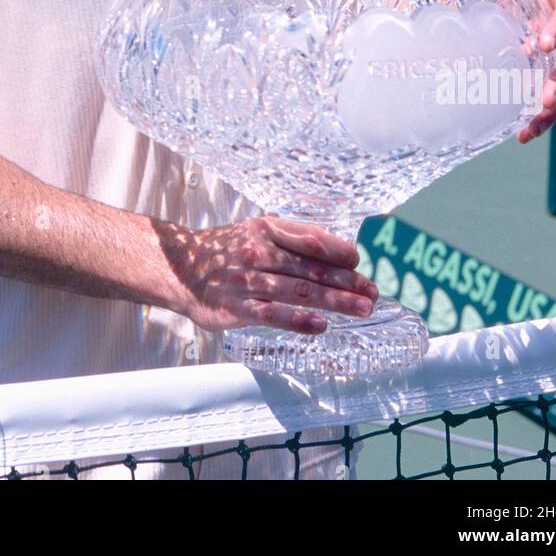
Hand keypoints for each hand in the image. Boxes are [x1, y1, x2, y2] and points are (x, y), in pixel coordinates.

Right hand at [171, 215, 377, 334]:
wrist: (181, 267)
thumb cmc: (228, 249)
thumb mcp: (259, 229)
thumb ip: (294, 235)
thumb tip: (339, 248)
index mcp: (267, 230)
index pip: (311, 239)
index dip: (339, 251)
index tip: (360, 263)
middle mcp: (259, 253)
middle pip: (311, 268)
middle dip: (347, 282)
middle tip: (373, 293)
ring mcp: (248, 282)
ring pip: (299, 291)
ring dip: (334, 301)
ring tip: (361, 309)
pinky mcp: (237, 309)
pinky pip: (273, 315)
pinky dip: (298, 320)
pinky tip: (321, 326)